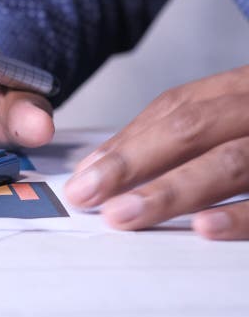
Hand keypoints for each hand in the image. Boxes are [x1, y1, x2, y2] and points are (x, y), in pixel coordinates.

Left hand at [64, 65, 248, 239]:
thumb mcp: (236, 114)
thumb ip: (179, 135)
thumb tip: (101, 166)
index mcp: (240, 89)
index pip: (174, 108)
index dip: (125, 142)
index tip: (83, 175)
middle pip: (190, 130)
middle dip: (131, 163)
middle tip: (87, 195)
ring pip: (228, 161)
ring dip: (170, 191)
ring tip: (124, 214)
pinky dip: (239, 214)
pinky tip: (204, 227)